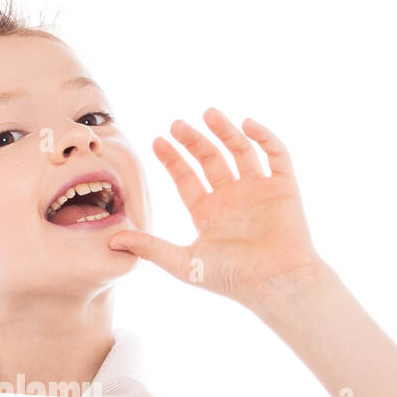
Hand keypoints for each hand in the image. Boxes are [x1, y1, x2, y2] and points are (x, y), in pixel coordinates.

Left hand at [109, 108, 325, 304]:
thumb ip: (149, 248)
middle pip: (210, 160)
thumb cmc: (231, 279)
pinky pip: (276, 155)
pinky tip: (247, 123)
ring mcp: (258, 191)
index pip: (186, 178)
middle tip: (177, 123)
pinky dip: (264, 137)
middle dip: (193, 140)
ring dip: (226, 131)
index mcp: (208, 213)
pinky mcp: (284, 188)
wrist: (275, 283)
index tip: (157, 140)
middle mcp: (232, 198)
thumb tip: (112, 241)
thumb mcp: (183, 262)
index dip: (172, 159)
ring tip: (209, 113)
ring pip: (240, 151)